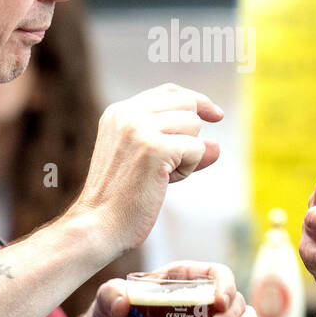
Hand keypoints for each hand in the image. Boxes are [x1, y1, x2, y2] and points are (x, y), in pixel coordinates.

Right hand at [67, 84, 222, 255]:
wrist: (99, 225)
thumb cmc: (123, 200)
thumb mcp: (149, 162)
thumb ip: (180, 147)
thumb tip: (216, 146)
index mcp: (119, 112)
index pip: (169, 91)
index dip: (197, 101)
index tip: (216, 114)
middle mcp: (127, 113)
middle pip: (187, 105)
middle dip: (190, 135)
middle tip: (169, 166)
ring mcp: (139, 128)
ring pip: (193, 125)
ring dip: (188, 154)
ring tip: (162, 176)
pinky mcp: (154, 148)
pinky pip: (196, 147)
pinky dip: (189, 167)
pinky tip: (166, 182)